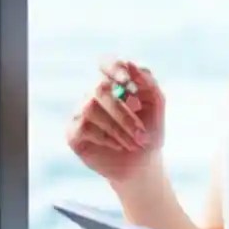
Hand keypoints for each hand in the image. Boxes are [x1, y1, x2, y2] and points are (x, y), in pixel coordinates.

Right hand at [65, 59, 165, 182]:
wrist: (140, 165)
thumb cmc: (149, 132)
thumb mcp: (156, 106)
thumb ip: (148, 82)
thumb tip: (131, 65)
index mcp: (115, 83)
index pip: (107, 63)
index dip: (113, 67)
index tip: (127, 82)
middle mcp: (95, 94)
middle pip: (100, 88)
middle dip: (124, 114)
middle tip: (142, 135)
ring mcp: (81, 112)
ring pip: (92, 107)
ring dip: (118, 128)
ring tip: (133, 143)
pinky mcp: (72, 131)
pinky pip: (84, 125)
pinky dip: (106, 137)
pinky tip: (118, 145)